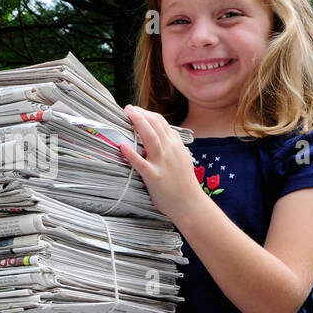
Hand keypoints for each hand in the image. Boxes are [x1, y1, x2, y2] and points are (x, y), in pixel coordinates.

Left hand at [118, 106, 203, 223]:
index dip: (147, 114)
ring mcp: (162, 163)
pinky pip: (141, 163)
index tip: (136, 110)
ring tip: (128, 114)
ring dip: (138, 123)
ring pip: (150, 138)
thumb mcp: (181, 158)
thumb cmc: (183, 183)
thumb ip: (172, 145)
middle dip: (141, 114)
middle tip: (128, 108)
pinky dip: (131, 154)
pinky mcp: (155, 176)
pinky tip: (122, 146)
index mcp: (175, 145)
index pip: (161, 122)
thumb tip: (163, 133)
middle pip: (155, 125)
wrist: (190, 203)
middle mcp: (170, 150)